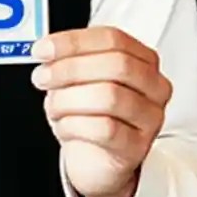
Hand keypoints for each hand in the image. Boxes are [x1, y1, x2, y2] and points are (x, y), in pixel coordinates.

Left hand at [31, 27, 171, 196]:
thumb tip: (47, 50)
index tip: (43, 49)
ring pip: (110, 97)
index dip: (74, 41)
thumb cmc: (91, 113)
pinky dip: (74, 124)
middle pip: (117, 64)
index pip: (113, 38)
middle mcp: (153, 87)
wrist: (97, 158)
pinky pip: (105, 130)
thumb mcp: (81, 80)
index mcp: (143, 60)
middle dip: (70, 68)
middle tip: (42, 77)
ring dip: (69, 99)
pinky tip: (63, 125)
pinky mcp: (138, 146)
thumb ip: (70, 60)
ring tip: (53, 106)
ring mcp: (150, 118)